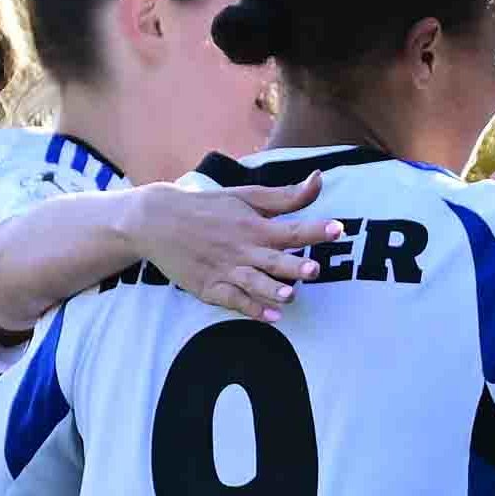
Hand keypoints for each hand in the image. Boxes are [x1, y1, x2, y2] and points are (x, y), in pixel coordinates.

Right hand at [130, 175, 343, 323]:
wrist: (156, 220)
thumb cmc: (209, 208)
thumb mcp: (246, 196)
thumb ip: (286, 196)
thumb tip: (319, 179)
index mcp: (253, 226)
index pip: (290, 229)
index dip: (315, 230)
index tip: (338, 228)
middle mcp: (242, 249)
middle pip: (273, 260)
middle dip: (294, 266)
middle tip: (314, 269)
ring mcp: (225, 270)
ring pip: (253, 283)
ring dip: (272, 290)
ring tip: (290, 295)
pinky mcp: (210, 288)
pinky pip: (234, 301)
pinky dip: (252, 309)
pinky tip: (271, 316)